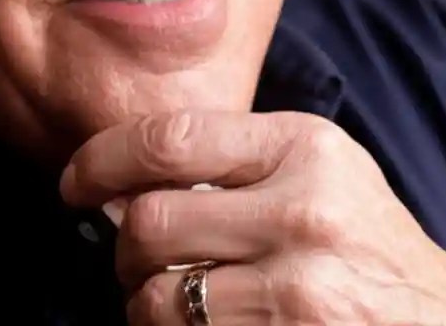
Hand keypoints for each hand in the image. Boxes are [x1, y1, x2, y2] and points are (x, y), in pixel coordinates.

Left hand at [60, 110, 445, 324]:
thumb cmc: (371, 249)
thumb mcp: (321, 176)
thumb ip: (236, 163)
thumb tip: (119, 178)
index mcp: (306, 147)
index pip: (167, 138)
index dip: (100, 160)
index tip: (74, 184)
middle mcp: (306, 211)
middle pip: (148, 224)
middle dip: (125, 250)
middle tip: (138, 260)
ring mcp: (301, 289)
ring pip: (158, 298)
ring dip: (150, 306)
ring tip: (181, 301)